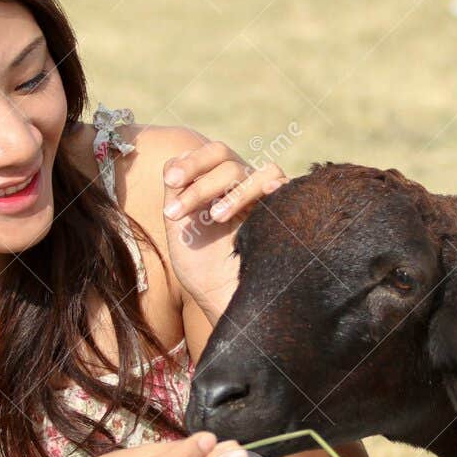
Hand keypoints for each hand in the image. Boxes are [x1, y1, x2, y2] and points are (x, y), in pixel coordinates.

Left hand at [160, 138, 285, 321]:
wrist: (223, 302)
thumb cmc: (202, 269)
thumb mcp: (180, 225)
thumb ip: (177, 192)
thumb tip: (175, 158)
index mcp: (220, 186)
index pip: (211, 155)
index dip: (191, 162)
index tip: (171, 182)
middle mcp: (244, 186)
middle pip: (226, 156)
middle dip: (199, 174)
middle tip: (176, 198)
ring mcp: (266, 198)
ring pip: (254, 170)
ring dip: (229, 189)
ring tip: (214, 218)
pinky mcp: (286, 212)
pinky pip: (284, 185)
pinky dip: (272, 185)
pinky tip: (264, 194)